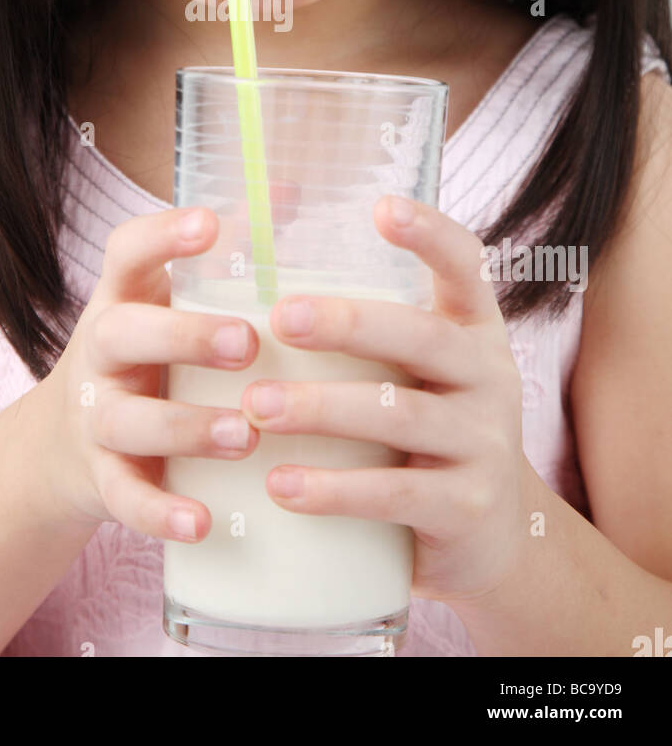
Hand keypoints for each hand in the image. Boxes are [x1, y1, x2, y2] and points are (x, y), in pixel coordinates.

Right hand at [39, 205, 259, 539]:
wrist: (64, 445)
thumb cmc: (148, 357)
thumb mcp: (171, 302)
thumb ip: (227, 255)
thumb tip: (291, 189)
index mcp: (123, 298)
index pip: (125, 252)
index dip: (162, 235)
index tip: (209, 223)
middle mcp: (101, 351)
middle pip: (122, 332)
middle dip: (184, 336)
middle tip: (249, 342)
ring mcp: (96, 417)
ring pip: (128, 419)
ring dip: (187, 426)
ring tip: (246, 432)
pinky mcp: (101, 479)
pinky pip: (125, 499)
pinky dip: (161, 512)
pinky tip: (203, 522)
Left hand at [236, 195, 531, 608]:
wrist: (485, 538)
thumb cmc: (421, 431)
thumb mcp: (412, 371)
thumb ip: (362, 328)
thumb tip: (263, 244)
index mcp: (473, 329)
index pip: (466, 266)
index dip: (431, 234)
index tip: (383, 207)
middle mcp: (489, 376)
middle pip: (422, 337)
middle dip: (349, 323)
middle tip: (281, 318)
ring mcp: (484, 444)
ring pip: (399, 416)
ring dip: (322, 409)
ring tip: (256, 406)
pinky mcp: (466, 508)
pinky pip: (395, 494)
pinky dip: (333, 489)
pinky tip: (279, 484)